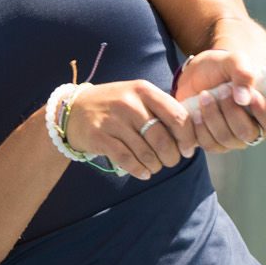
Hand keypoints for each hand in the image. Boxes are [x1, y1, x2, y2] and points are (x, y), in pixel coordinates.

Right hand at [61, 80, 198, 179]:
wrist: (74, 109)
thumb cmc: (115, 106)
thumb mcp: (138, 97)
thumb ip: (162, 110)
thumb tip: (191, 136)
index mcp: (145, 91)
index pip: (178, 116)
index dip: (187, 137)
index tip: (187, 149)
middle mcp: (130, 103)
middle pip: (162, 138)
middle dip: (171, 156)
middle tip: (170, 161)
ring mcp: (113, 120)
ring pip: (145, 152)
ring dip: (155, 165)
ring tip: (155, 167)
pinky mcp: (99, 137)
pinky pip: (127, 159)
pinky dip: (139, 170)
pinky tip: (143, 173)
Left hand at [175, 50, 265, 152]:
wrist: (198, 74)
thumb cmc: (222, 67)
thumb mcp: (234, 60)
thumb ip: (243, 72)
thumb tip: (244, 98)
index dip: (263, 112)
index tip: (250, 94)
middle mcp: (253, 129)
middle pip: (247, 133)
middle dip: (231, 110)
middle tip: (221, 88)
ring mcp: (233, 139)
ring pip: (226, 139)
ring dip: (212, 115)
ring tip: (204, 95)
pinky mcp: (214, 143)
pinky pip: (208, 145)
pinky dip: (199, 127)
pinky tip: (196, 111)